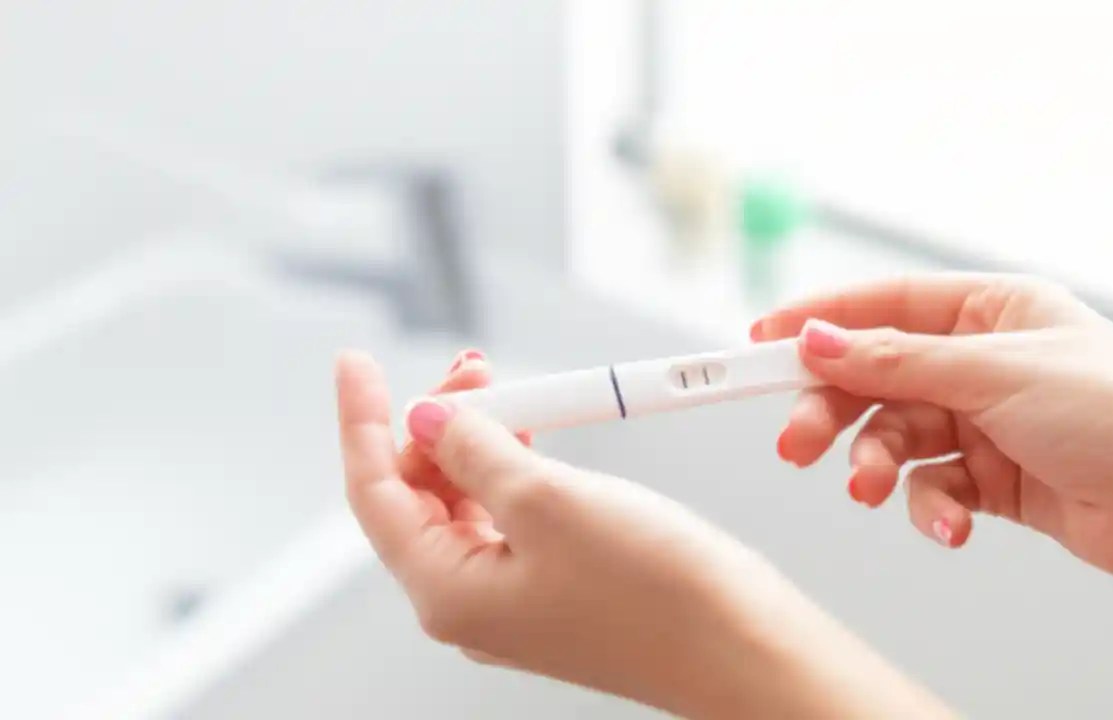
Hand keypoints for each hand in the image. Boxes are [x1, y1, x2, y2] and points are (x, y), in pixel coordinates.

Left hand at [335, 350, 952, 717]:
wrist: (743, 649)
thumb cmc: (656, 595)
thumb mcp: (548, 500)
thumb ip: (476, 451)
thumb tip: (429, 418)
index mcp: (448, 593)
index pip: (374, 494)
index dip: (362, 421)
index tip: (357, 363)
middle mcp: (473, 600)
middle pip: (420, 495)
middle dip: (437, 423)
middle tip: (471, 367)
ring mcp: (518, 595)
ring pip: (469, 499)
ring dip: (481, 438)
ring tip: (510, 389)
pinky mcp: (561, 583)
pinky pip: (514, 512)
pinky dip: (517, 463)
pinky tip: (537, 430)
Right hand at [754, 273, 1112, 673]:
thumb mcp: (993, 372)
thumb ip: (896, 361)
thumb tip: (818, 339)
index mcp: (990, 309)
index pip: (885, 305)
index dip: (820, 321)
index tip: (760, 339)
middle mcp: (982, 360)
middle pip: (877, 377)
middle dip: (834, 411)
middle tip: (794, 442)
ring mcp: (985, 420)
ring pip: (897, 437)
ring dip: (879, 466)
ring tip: (874, 490)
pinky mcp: (992, 478)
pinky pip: (933, 485)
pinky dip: (931, 506)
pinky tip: (950, 524)